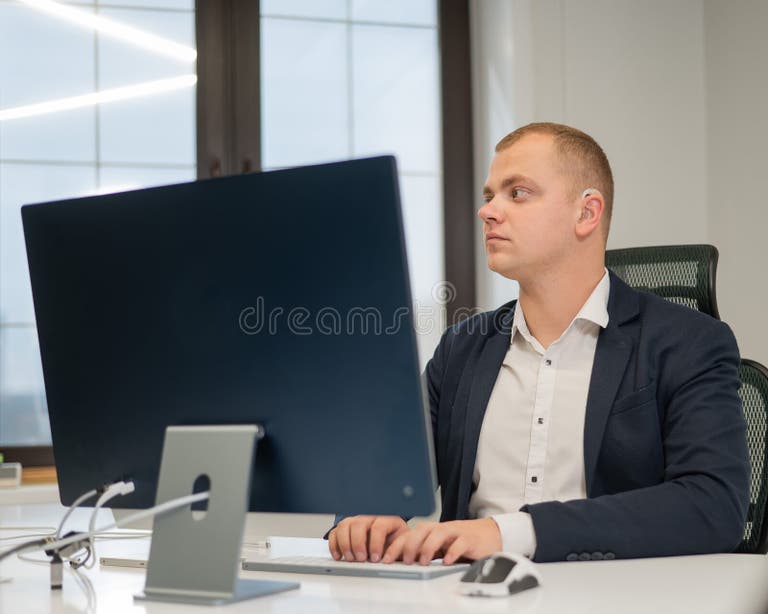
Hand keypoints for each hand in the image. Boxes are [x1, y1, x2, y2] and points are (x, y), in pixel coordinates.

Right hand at [328, 515, 408, 562]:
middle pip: (359, 523)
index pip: (379, 527)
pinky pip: (335, 532)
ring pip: (345, 525)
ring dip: (345, 544)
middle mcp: (369, 517)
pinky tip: (339, 556)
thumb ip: (396, 549)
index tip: (375, 558)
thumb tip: (389, 560)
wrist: (390, 536)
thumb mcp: (401, 543)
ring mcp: (356, 521)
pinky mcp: (345, 528)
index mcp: (386, 519)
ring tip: (350, 558)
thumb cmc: (395, 540)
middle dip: (358, 543)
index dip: (376, 544)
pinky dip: (334, 545)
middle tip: (361, 559)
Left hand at [382, 518, 500, 565]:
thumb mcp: (439, 546)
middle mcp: (442, 528)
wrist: (488, 534)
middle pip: (422, 530)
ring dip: (428, 547)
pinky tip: (446, 561)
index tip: (386, 559)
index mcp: (431, 530)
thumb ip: (424, 551)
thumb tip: (401, 564)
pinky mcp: (470, 539)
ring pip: (439, 533)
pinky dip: (452, 551)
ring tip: (423, 561)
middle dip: (410, 545)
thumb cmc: (460, 541)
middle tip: (404, 560)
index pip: (410, 534)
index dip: (396, 545)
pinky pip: (460, 543)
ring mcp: (456, 532)